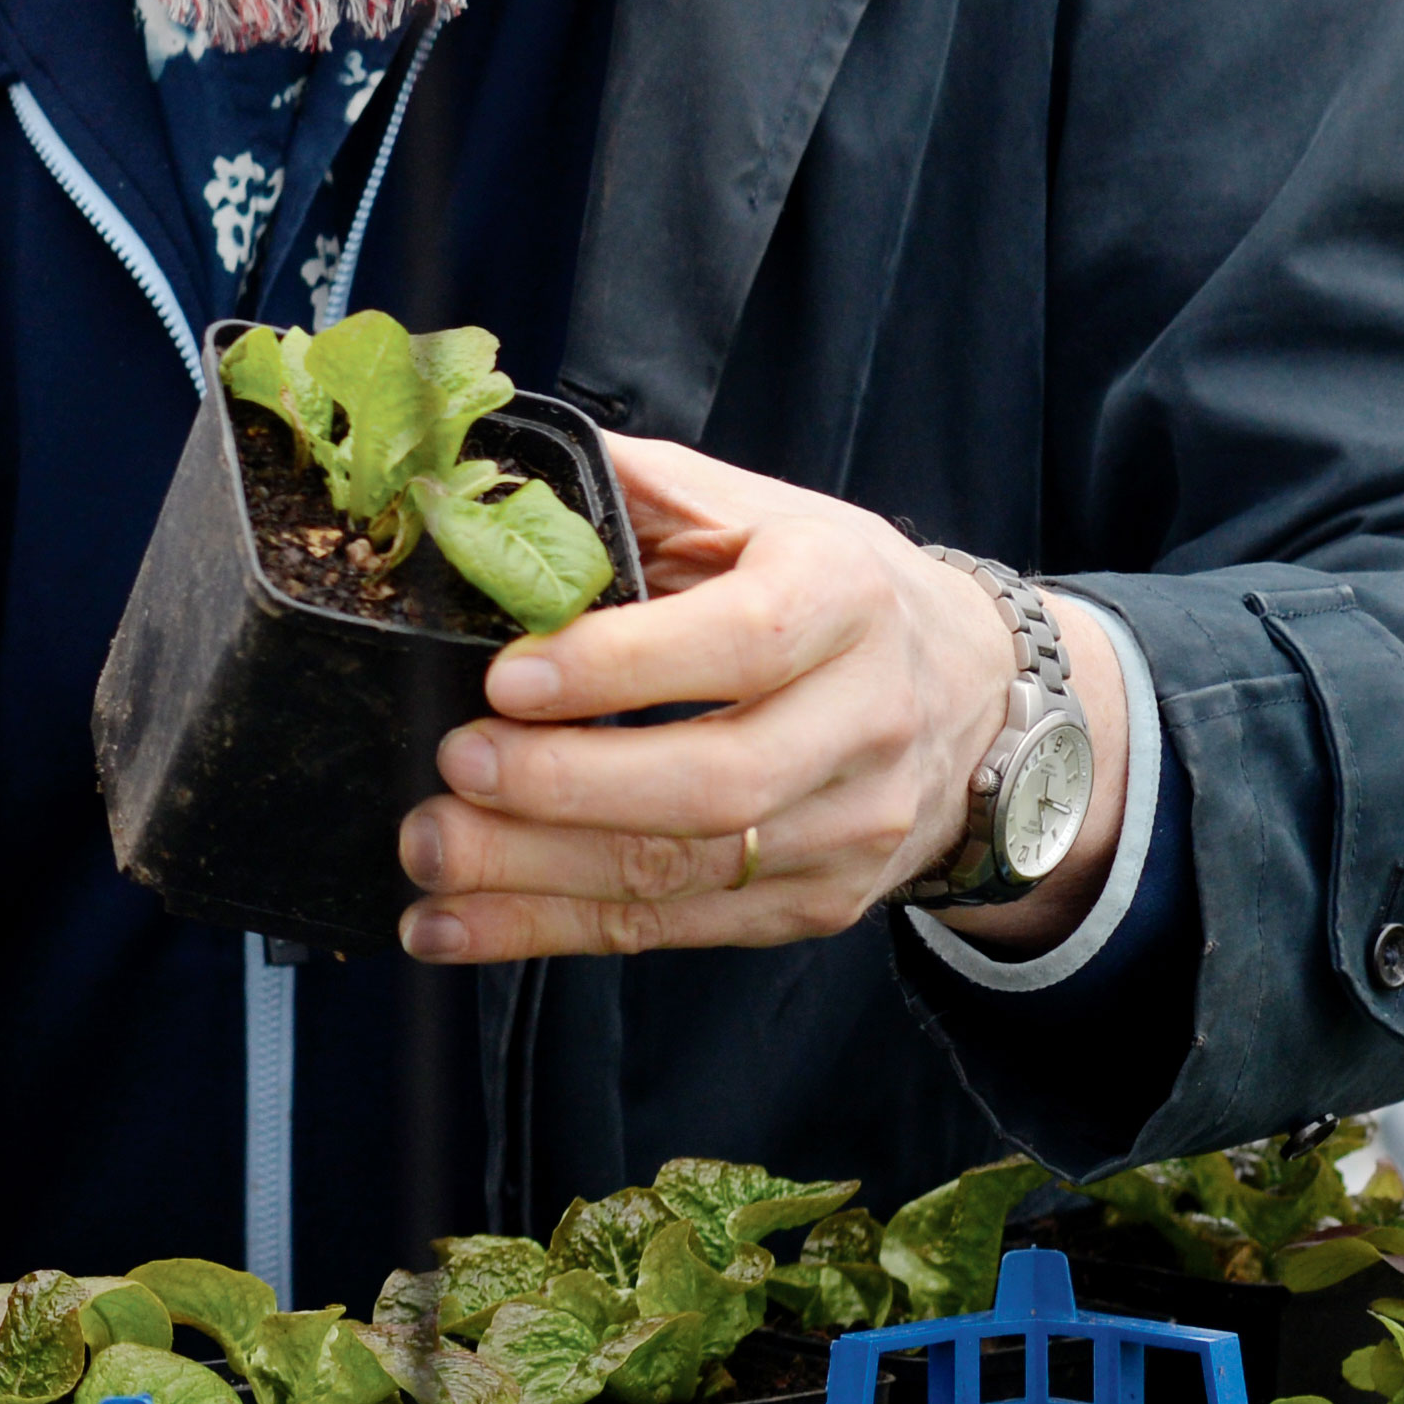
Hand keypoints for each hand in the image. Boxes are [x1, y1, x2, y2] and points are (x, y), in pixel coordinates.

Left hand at [393, 436, 1130, 964]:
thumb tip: (479, 472)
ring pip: (686, 872)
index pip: (740, 643)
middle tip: (452, 767)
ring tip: (428, 852)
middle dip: (566, 786)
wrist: (976, 692)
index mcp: (844, 597)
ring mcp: (850, 828)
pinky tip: (453, 923)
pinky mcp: (817, 904)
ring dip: (537, 874)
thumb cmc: (823, 580)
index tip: (505, 677)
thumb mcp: (748, 508)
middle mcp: (865, 720)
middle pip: (716, 782)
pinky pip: (673, 930)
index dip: (619, 667)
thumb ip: (628, 488)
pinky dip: (550, 931)